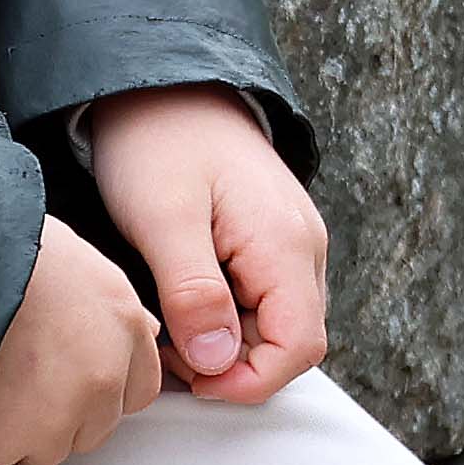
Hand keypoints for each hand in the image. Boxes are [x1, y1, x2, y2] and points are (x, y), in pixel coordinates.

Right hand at [0, 216, 164, 464]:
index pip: (139, 390)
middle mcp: (101, 376)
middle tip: (13, 376)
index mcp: (122, 324)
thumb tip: (144, 329)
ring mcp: (56, 417)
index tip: (64, 374)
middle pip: (95, 428)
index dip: (99, 386)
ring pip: (47, 450)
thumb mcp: (72, 258)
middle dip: (60, 413)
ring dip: (18, 431)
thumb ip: (109, 308)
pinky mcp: (5, 445)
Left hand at [77, 84, 329, 405]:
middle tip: (166, 342)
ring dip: (225, 339)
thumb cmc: (159, 142)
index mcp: (285, 243)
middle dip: (230, 362)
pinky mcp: (272, 238)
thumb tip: (219, 363)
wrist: (161, 84)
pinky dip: (225, 314)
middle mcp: (303, 245)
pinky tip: (181, 295)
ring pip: (275, 324)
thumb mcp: (163, 219)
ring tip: (167, 314)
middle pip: (289, 342)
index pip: (298, 348)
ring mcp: (292, 241)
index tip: (190, 379)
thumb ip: (194, 293)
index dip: (247, 381)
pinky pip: (263, 299)